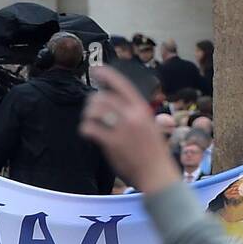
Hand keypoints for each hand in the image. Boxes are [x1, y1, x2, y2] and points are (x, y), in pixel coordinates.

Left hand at [81, 65, 179, 193]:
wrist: (157, 174)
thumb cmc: (154, 152)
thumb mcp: (151, 127)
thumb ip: (136, 115)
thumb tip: (118, 103)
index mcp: (142, 110)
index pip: (122, 85)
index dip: (107, 75)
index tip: (95, 69)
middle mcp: (133, 116)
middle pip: (103, 98)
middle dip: (92, 102)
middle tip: (91, 109)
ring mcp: (122, 129)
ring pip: (95, 111)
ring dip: (88, 114)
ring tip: (89, 120)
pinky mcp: (112, 143)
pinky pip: (90, 128)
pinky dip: (85, 129)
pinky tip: (88, 132)